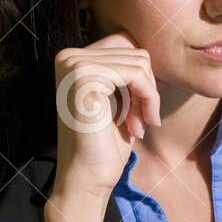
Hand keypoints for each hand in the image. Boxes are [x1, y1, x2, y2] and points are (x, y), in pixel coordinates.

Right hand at [51, 32, 162, 200]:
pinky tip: (137, 126)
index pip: (126, 44)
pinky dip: (148, 100)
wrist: (87, 177)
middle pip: (135, 51)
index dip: (143, 77)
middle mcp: (69, 56)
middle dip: (147, 88)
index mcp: (73, 59)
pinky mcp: (84, 78)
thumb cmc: (106, 143)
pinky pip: (137, 75)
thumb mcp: (120, 99)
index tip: (143, 109)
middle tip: (143, 121)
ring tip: (138, 125)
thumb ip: (129, 72)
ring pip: (140, 63)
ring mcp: (74, 65)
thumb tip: (152, 50)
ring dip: (148, 97)